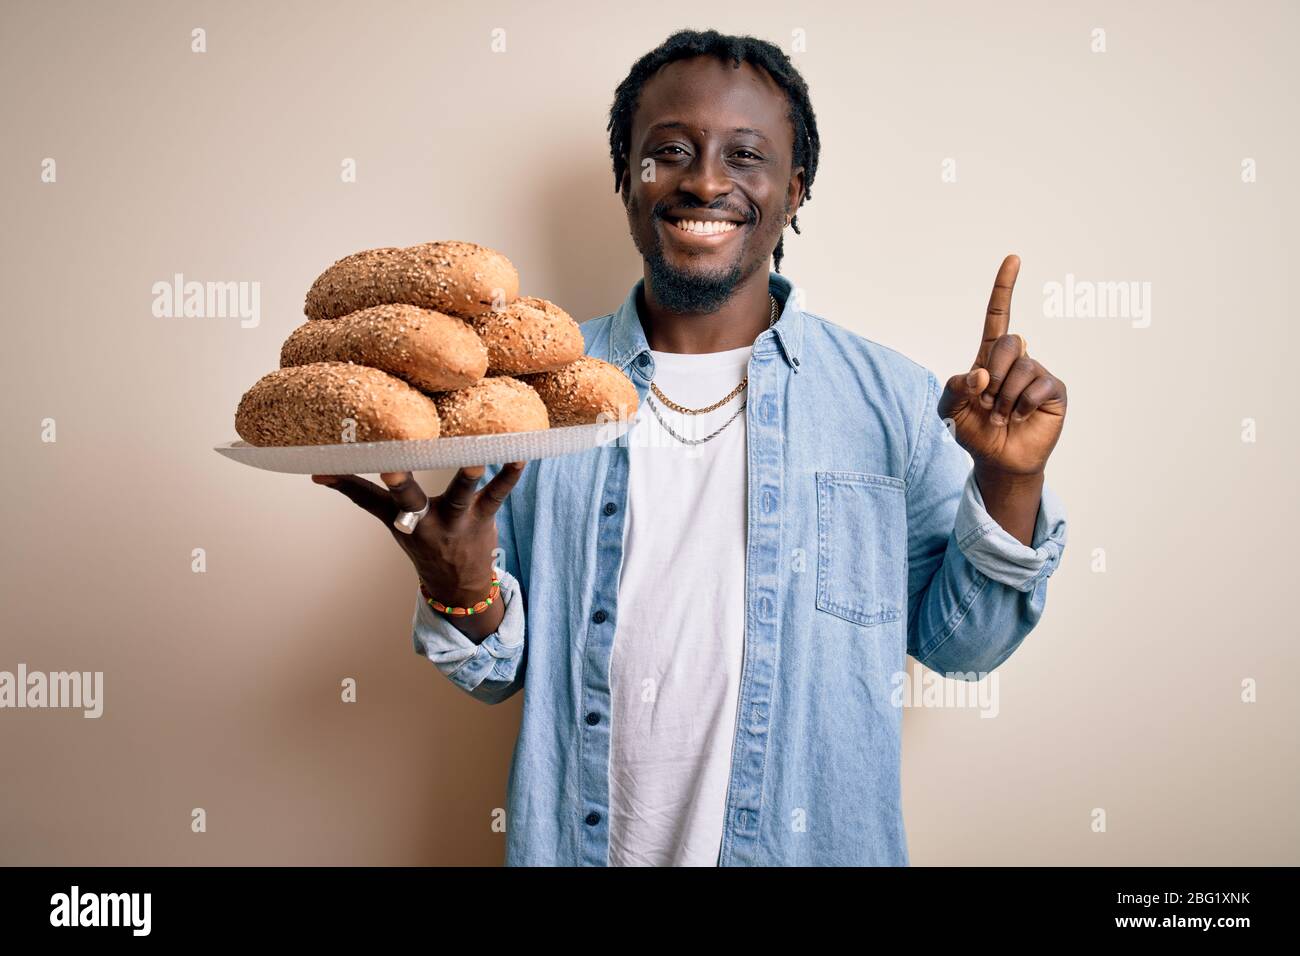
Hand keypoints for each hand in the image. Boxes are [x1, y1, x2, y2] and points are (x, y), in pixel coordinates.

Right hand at [309, 463, 525, 632]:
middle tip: (391, 467)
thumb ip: (358, 493)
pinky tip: (520, 455)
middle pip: (408, 500)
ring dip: (467, 478)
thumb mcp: (389, 521)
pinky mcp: (483, 518)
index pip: (367, 498)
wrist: (460, 587)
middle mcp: (423, 520)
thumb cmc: (422, 539)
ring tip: (476, 457)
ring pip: (459, 497)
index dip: (346, 483)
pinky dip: (509, 476)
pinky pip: (497, 496)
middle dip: (399, 485)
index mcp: (397, 518)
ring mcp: (455, 521)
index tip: (325, 467)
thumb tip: (317, 471)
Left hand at [937, 255, 1066, 476]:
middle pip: (1011, 341)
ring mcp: (1037, 374)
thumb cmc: (973, 432)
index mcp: (989, 358)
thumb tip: (982, 373)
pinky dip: (1022, 405)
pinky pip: (1039, 386)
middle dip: (994, 373)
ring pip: (1024, 367)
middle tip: (987, 401)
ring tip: (1001, 415)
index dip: (1004, 288)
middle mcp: (1017, 360)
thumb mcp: (949, 410)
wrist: (997, 461)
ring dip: (1005, 397)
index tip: (1013, 259)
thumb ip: (955, 387)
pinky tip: (1019, 417)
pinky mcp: (1053, 391)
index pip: (998, 316)